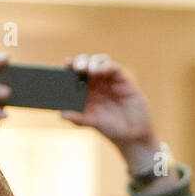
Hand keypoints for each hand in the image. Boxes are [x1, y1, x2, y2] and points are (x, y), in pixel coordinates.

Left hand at [61, 55, 158, 170]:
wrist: (133, 134)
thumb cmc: (111, 128)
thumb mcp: (92, 123)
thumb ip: (78, 119)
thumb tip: (62, 114)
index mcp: (87, 91)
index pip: (76, 73)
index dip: (70, 66)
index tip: (66, 63)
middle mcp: (98, 83)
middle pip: (87, 63)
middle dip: (81, 61)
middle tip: (77, 67)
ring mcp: (110, 80)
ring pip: (100, 61)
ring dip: (93, 61)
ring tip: (89, 70)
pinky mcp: (123, 80)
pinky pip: (114, 67)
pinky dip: (106, 66)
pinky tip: (100, 71)